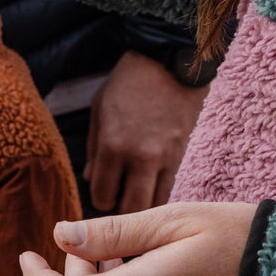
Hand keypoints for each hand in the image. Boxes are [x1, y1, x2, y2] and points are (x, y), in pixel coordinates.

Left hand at [84, 52, 206, 215]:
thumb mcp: (99, 108)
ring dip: (147, 206)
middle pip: (131, 211)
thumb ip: (93, 148)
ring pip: (157, 205)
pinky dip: (163, 192)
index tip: (104, 192)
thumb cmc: (129, 82)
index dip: (101, 199)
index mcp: (113, 146)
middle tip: (122, 202)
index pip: (103, 197)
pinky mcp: (186, 156)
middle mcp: (141, 157)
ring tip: (140, 197)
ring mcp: (167, 159)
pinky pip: (174, 188)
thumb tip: (90, 178)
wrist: (171, 62)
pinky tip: (157, 186)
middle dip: (123, 213)